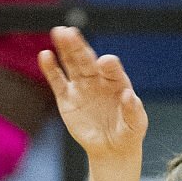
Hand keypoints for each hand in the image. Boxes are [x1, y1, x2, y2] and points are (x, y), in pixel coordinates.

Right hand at [38, 25, 147, 158]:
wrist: (111, 148)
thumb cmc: (128, 133)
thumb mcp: (136, 125)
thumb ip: (133, 110)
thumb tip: (129, 95)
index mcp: (116, 81)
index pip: (112, 69)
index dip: (109, 65)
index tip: (106, 63)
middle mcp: (97, 78)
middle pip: (87, 59)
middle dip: (79, 46)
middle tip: (71, 33)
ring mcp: (81, 86)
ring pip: (71, 64)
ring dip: (65, 49)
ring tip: (59, 33)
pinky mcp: (67, 97)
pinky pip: (57, 80)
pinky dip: (50, 68)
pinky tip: (45, 56)